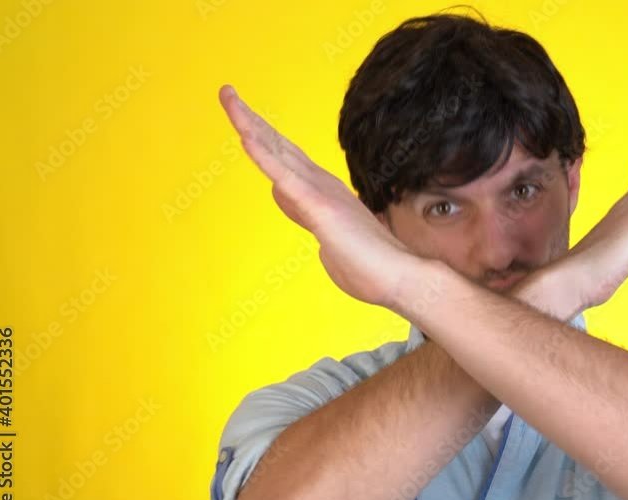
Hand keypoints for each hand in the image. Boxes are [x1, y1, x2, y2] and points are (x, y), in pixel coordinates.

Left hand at [218, 85, 421, 307]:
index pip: (286, 160)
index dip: (265, 139)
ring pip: (276, 152)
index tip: (246, 123)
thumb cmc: (372, 269)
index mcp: (323, 193)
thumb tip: (299, 211)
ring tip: (229, 97)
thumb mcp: (332, 244)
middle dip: (251, 120)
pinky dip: (264, 154)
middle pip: (278, 146)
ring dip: (249, 124)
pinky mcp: (317, 205)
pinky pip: (283, 175)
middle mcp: (320, 184)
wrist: (399, 278)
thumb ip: (314, 223)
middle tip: (228, 93)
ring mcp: (318, 192)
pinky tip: (245, 135)